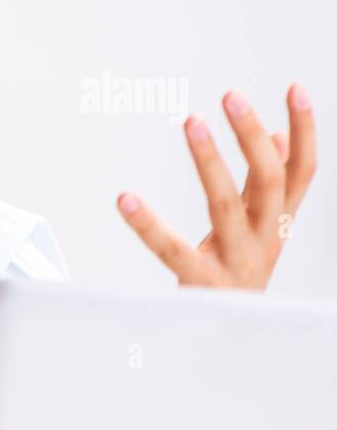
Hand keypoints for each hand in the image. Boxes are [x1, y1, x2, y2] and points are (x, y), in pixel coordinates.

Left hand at [117, 84, 316, 289]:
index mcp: (278, 223)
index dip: (306, 130)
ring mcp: (234, 261)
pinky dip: (147, 223)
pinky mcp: (199, 283)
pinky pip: (170, 248)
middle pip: (270, 180)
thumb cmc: (239, 274)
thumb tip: (276, 137)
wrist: (229, 342)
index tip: (296, 87)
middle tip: (231, 96)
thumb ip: (267, 188)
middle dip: (252, 135)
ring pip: (226, 204)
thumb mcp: (259, 229)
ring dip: (210, 160)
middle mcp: (264, 239)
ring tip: (192, 121)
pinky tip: (124, 198)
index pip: (303, 170)